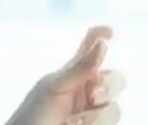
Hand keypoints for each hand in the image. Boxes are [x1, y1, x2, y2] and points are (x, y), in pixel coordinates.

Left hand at [6, 26, 126, 124]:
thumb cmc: (33, 115)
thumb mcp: (55, 88)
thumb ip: (80, 68)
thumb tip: (103, 42)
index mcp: (70, 75)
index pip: (88, 50)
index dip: (98, 36)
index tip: (110, 31)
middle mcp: (84, 91)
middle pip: (114, 79)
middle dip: (110, 86)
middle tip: (94, 95)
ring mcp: (90, 112)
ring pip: (114, 108)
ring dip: (100, 115)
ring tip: (76, 121)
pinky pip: (111, 122)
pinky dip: (97, 123)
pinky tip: (79, 124)